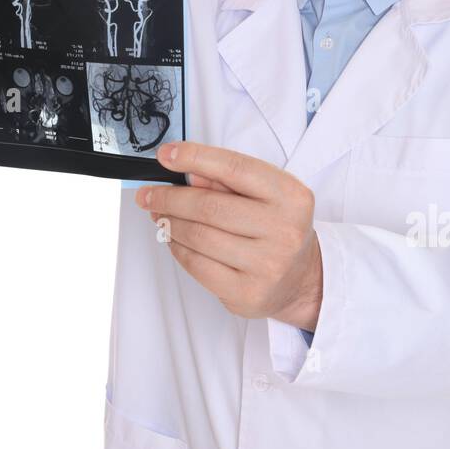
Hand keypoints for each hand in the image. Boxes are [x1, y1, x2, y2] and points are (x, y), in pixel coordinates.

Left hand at [135, 141, 322, 329]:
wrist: (301, 279)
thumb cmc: (276, 228)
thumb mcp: (265, 194)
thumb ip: (227, 180)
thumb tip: (185, 171)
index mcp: (291, 196)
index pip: (234, 167)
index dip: (195, 157)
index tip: (166, 154)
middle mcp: (283, 230)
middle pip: (209, 207)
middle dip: (169, 197)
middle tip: (148, 193)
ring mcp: (267, 265)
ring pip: (199, 237)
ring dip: (169, 223)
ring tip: (159, 214)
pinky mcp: (247, 293)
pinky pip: (197, 266)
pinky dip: (177, 248)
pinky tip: (173, 238)